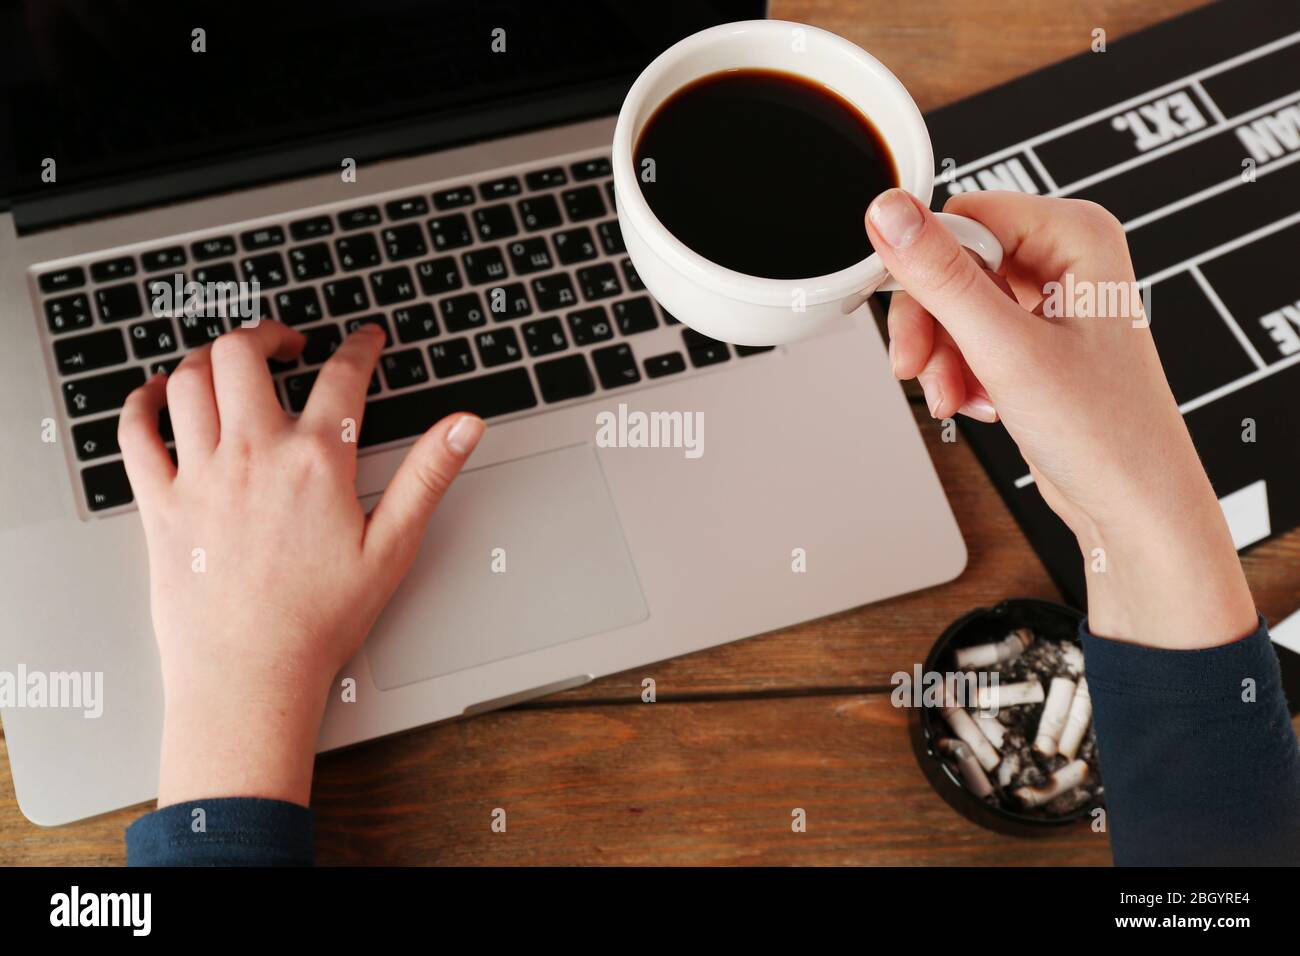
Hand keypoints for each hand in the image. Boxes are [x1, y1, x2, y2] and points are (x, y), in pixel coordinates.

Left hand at [118, 321, 484, 805]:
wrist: (249, 675)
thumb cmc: (319, 621)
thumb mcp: (392, 547)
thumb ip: (428, 476)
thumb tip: (464, 426)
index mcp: (316, 462)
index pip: (344, 376)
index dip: (361, 346)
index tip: (367, 340)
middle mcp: (253, 454)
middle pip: (244, 354)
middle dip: (269, 334)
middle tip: (288, 344)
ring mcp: (200, 474)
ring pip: (189, 379)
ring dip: (209, 358)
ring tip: (231, 365)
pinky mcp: (160, 502)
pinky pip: (135, 431)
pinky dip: (141, 401)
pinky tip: (156, 396)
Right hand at [866, 189, 1255, 649]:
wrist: (1131, 504)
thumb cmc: (1105, 434)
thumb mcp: (1006, 348)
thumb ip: (942, 276)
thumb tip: (890, 212)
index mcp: (1076, 234)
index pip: (965, 217)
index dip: (925, 269)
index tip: (908, 318)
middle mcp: (1066, 258)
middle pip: (953, 264)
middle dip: (932, 325)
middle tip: (919, 367)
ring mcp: (1049, 300)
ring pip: (954, 305)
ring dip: (942, 356)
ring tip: (957, 397)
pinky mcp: (1034, 337)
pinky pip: (969, 336)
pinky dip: (961, 372)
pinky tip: (979, 402)